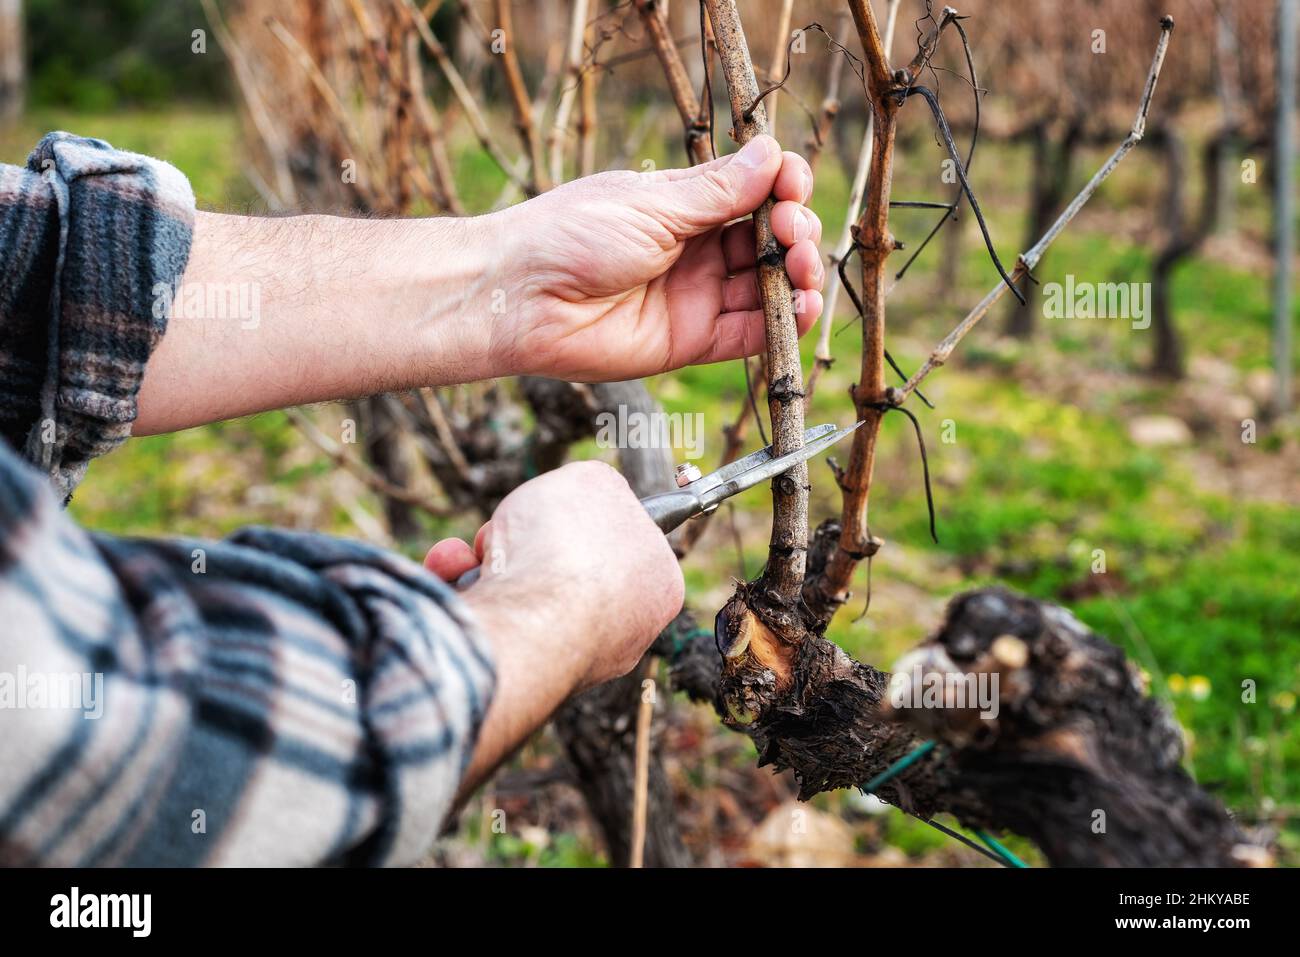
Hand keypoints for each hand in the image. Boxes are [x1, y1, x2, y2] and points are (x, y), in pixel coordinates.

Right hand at [425, 460, 682, 691]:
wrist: (528, 624)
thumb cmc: (569, 551)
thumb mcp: (591, 482)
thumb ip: (593, 483)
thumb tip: (584, 494)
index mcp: (656, 588)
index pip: (620, 546)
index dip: (582, 516)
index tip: (562, 510)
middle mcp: (617, 633)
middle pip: (557, 569)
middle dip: (515, 541)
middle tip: (505, 530)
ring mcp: (565, 662)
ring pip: (513, 595)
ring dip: (478, 565)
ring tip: (470, 557)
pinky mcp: (513, 677)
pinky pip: (485, 624)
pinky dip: (462, 596)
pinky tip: (454, 580)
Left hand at [487, 135, 823, 381]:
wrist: (521, 298)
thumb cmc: (571, 236)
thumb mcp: (651, 204)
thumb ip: (716, 191)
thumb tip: (772, 152)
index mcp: (682, 206)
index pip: (751, 192)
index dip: (780, 186)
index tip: (790, 183)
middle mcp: (694, 250)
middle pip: (767, 240)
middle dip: (794, 230)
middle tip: (790, 228)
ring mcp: (695, 296)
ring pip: (767, 286)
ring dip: (798, 275)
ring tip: (803, 265)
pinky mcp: (692, 341)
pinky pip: (749, 334)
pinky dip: (782, 324)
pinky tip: (802, 308)